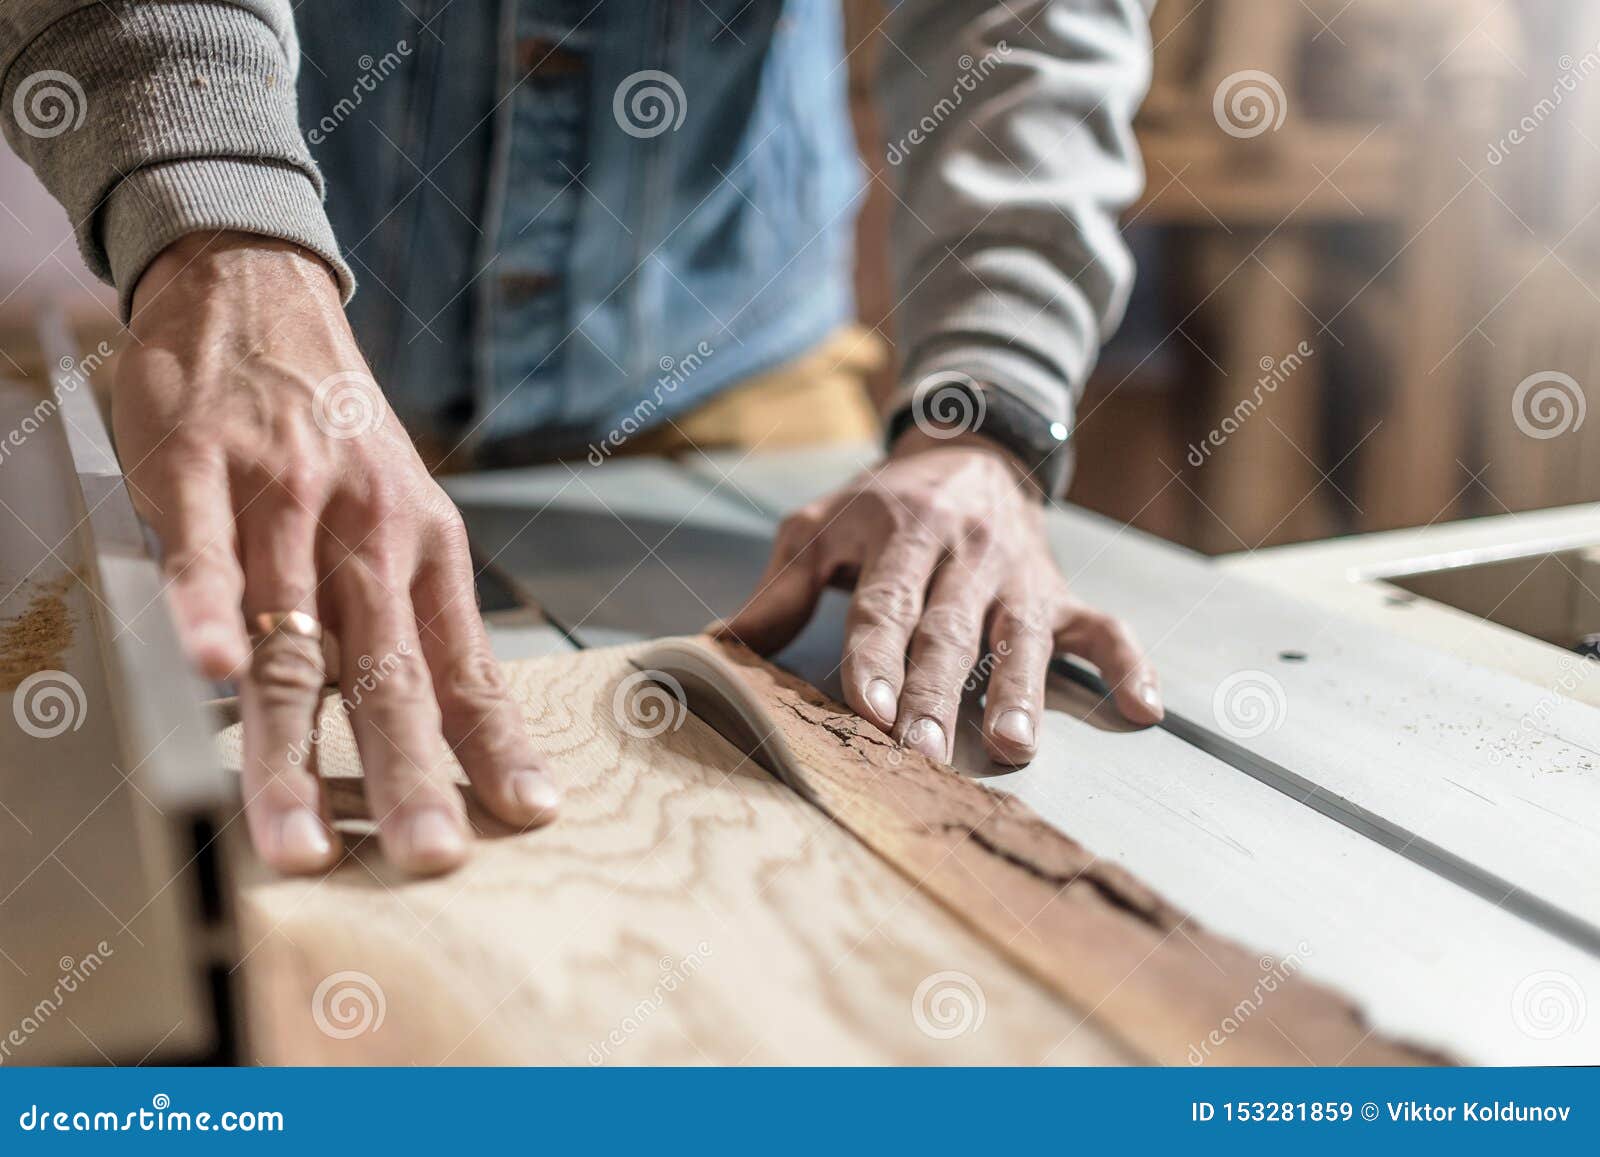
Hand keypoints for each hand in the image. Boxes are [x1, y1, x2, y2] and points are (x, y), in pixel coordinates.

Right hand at [118, 231, 558, 875]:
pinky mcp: (206, 469)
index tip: (527, 815)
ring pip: (295, 645)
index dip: (496, 743)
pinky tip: (217, 674)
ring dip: (293, 751)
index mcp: (424, 548)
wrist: (260, 292)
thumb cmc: (331, 424)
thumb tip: (435, 714)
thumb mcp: (401, 506)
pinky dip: (212, 612)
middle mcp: (368, 534)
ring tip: (298, 840)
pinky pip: (207, 553)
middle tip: (431, 859)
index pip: (467, 665)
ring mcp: (287, 503)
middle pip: (390, 676)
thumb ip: (407, 606)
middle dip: (410, 777)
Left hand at [716, 428, 1162, 763]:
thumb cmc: (882, 505)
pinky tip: (1142, 710)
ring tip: (1014, 746)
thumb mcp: (822, 527)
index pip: (886, 602)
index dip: (874, 657)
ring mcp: (1019, 575)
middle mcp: (965, 553)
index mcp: (900, 532)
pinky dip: (1126, 664)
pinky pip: (1103, 627)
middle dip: (935, 694)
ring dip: (1019, 691)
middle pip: (948, 631)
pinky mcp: (1061, 591)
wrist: (971, 448)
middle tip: (922, 754)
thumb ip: (781, 590)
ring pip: (1021, 636)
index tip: (865, 709)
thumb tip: (716, 647)